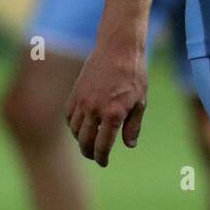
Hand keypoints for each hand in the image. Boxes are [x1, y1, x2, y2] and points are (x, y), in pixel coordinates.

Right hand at [64, 36, 148, 166]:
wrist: (118, 47)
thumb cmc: (134, 74)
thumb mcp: (140, 101)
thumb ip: (133, 126)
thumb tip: (128, 145)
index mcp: (113, 114)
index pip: (102, 146)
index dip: (102, 158)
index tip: (104, 162)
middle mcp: (95, 109)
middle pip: (85, 141)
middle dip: (89, 152)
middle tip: (94, 156)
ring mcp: (83, 100)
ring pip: (75, 129)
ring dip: (80, 139)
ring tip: (88, 141)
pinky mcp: (76, 91)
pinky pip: (69, 114)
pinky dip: (72, 124)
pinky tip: (80, 125)